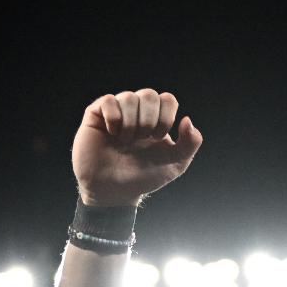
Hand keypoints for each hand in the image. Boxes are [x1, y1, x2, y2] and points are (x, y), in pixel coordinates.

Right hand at [72, 89, 202, 206]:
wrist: (114, 192)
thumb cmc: (142, 178)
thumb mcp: (174, 165)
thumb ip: (190, 144)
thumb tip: (187, 119)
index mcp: (156, 119)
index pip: (167, 99)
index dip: (166, 116)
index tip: (157, 138)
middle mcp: (137, 112)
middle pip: (149, 94)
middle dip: (149, 119)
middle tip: (142, 139)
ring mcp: (117, 112)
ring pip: (129, 97)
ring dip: (131, 123)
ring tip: (125, 141)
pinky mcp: (96, 115)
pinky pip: (109, 101)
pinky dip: (114, 119)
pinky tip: (112, 134)